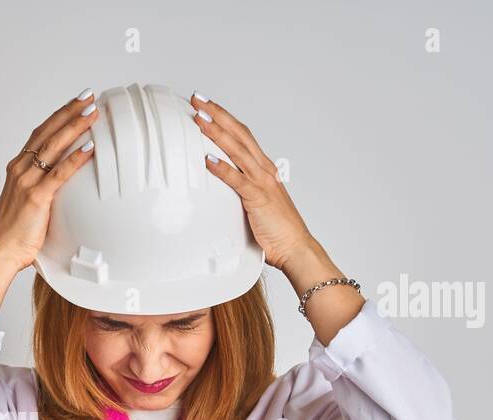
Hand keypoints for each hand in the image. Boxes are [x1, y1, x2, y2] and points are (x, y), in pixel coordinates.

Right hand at [0, 90, 99, 271]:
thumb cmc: (12, 233)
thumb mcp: (24, 203)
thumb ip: (38, 189)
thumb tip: (57, 186)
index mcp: (17, 169)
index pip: (40, 133)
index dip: (59, 116)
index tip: (75, 103)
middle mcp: (20, 170)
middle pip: (48, 132)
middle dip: (70, 112)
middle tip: (88, 96)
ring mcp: (27, 182)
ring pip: (54, 146)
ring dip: (75, 127)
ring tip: (93, 114)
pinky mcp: (36, 197)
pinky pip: (59, 173)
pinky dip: (75, 159)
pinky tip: (89, 148)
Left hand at [189, 95, 314, 270]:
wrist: (295, 246)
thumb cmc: (276, 228)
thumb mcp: (256, 202)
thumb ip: (242, 189)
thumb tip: (221, 184)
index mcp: (264, 168)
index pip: (242, 135)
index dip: (225, 117)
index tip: (207, 105)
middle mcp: (264, 169)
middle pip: (238, 134)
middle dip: (217, 114)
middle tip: (197, 99)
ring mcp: (262, 182)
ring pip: (237, 150)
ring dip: (217, 133)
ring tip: (199, 119)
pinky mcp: (258, 199)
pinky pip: (237, 180)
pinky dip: (222, 168)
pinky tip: (208, 159)